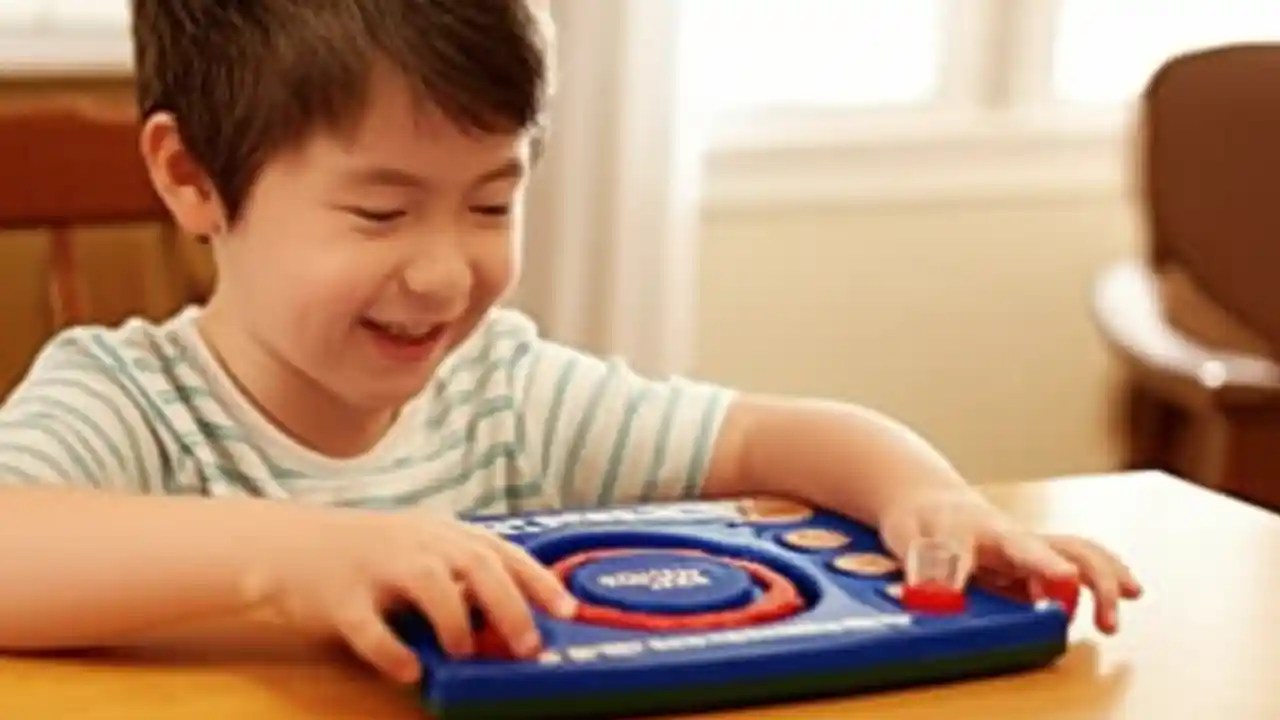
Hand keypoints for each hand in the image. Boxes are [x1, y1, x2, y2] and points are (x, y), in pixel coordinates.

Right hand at [247, 506, 576, 682]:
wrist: (287, 546)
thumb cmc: (368, 555)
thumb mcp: (421, 551)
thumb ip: (464, 575)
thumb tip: (520, 615)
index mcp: (440, 534)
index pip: (501, 551)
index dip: (538, 580)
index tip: (567, 610)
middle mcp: (415, 543)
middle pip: (474, 563)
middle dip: (509, 603)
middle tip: (528, 644)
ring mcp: (376, 567)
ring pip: (427, 583)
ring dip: (455, 619)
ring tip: (466, 650)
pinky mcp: (338, 597)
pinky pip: (369, 626)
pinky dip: (392, 651)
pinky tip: (410, 670)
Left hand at [877, 489, 1141, 632]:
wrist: (928, 501)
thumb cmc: (921, 518)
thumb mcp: (911, 538)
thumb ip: (928, 566)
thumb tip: (939, 598)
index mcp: (988, 530)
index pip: (1020, 548)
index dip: (1042, 566)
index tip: (1067, 580)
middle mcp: (1018, 538)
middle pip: (1070, 550)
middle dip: (1097, 581)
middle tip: (1108, 620)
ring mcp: (1029, 551)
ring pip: (1081, 555)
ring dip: (1106, 581)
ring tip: (1115, 619)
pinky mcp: (1032, 565)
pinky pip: (1073, 569)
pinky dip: (1097, 584)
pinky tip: (1109, 604)